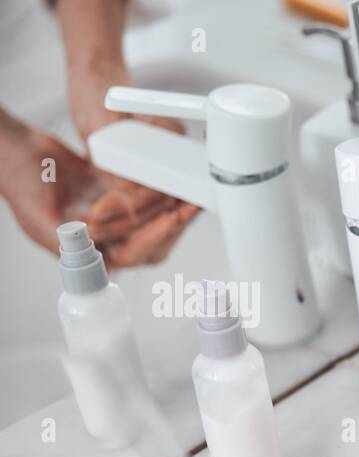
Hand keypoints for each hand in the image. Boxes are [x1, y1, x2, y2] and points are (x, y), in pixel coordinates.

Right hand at [0, 112, 199, 267]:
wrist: (14, 151)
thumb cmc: (20, 184)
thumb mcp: (40, 217)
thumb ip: (67, 240)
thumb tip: (98, 247)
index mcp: (89, 252)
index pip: (133, 253)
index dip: (154, 239)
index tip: (170, 220)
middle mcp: (104, 238)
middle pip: (148, 240)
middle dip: (170, 225)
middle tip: (188, 208)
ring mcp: (111, 217)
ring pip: (151, 220)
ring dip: (170, 209)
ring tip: (190, 196)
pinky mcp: (115, 196)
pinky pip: (144, 198)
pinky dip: (160, 192)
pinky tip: (177, 184)